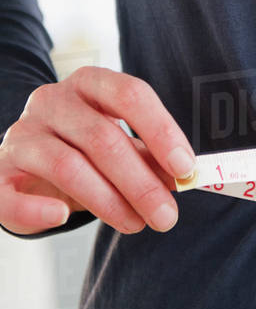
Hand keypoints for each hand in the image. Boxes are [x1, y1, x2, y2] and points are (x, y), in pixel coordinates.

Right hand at [0, 66, 196, 235]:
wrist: (28, 164)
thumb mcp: (119, 145)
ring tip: (135, 223)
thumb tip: (185, 175)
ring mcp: (22, 134)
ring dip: (108, 201)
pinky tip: (63, 217)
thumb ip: (148, 156)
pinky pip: (12, 195)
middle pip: (103, 137)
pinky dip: (38, 209)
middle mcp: (52, 101)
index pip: (130, 94)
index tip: (185, 167)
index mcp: (89, 84)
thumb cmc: (83, 150)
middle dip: (141, 182)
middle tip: (167, 215)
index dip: (161, 129)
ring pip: (68, 166)